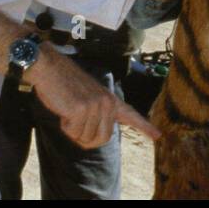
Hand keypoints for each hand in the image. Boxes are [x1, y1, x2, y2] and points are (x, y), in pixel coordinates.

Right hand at [25, 46, 159, 148]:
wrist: (50, 68)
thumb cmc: (64, 85)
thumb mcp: (88, 98)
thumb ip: (98, 114)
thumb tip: (103, 136)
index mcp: (110, 99)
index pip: (131, 115)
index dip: (145, 127)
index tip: (158, 136)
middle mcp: (107, 102)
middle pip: (102, 139)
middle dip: (85, 138)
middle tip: (75, 122)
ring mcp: (96, 105)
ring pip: (86, 139)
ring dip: (73, 130)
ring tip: (69, 109)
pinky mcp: (82, 109)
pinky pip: (73, 133)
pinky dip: (65, 126)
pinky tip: (64, 109)